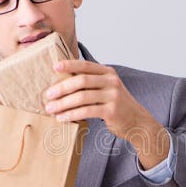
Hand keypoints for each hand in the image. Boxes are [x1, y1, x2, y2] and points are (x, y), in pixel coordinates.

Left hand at [44, 60, 169, 168]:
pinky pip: (87, 111)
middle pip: (81, 81)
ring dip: (63, 103)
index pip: (86, 65)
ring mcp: (113, 96)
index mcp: (108, 73)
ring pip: (82, 97)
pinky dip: (72, 114)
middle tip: (48, 95)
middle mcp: (112, 82)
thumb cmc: (117, 105)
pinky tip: (62, 118)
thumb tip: (62, 82)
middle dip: (62, 88)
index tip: (54, 67)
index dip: (70, 65)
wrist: (137, 121)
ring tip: (51, 109)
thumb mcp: (107, 88)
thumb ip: (91, 83)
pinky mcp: (112, 111)